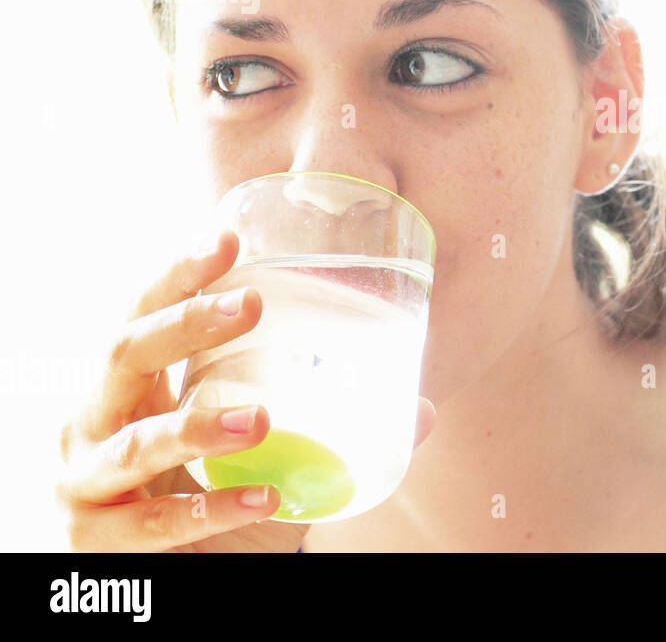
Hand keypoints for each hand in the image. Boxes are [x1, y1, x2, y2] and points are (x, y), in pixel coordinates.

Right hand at [54, 230, 435, 551]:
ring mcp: (85, 483)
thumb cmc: (213, 507)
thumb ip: (333, 429)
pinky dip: (211, 510)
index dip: (180, 275)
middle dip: (184, 323)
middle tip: (249, 304)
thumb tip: (424, 410)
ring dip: (197, 426)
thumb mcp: (264, 457)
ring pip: (134, 443)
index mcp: (134, 389)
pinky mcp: (93, 542)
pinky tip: (263, 499)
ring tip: (261, 420)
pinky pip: (155, 524)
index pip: (146, 314)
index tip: (228, 239)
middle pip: (125, 356)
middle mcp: (95, 425)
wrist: (178, 583)